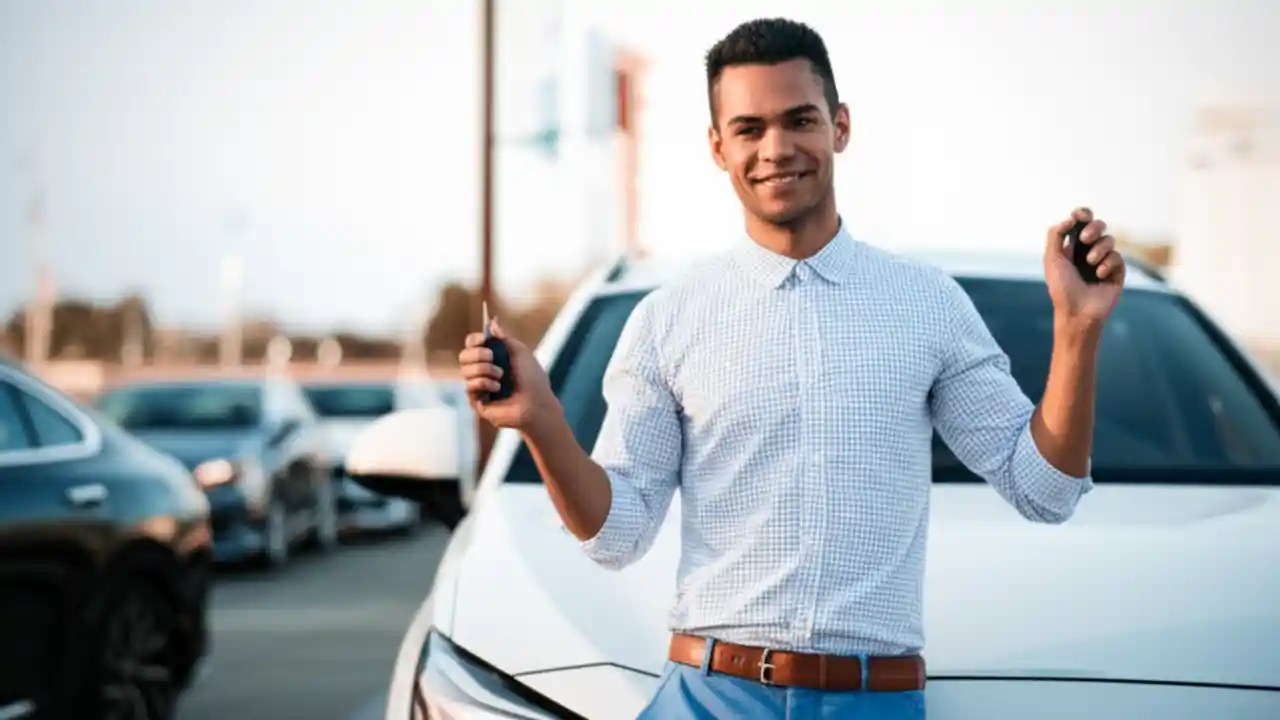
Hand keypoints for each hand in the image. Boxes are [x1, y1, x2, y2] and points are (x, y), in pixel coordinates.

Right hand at [458, 319, 556, 430]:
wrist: (536, 402)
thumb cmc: (532, 378)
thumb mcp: (520, 352)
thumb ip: (504, 338)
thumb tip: (492, 322)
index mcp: (492, 358)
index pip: (471, 344)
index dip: (474, 340)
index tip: (484, 339)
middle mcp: (482, 372)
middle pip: (463, 356)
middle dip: (477, 354)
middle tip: (492, 357)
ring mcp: (478, 387)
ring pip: (465, 371)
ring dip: (484, 369)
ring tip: (500, 376)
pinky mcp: (477, 401)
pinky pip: (469, 386)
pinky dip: (484, 383)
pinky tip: (497, 388)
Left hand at [1044, 206, 1125, 327]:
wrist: (1077, 312)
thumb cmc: (1061, 288)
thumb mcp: (1052, 260)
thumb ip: (1055, 236)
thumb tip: (1069, 219)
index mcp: (1072, 248)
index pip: (1081, 224)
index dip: (1083, 215)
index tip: (1081, 215)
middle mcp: (1088, 252)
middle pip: (1098, 226)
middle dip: (1094, 228)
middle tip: (1086, 238)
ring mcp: (1103, 262)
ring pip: (1109, 240)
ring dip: (1099, 249)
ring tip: (1090, 263)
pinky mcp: (1116, 273)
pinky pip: (1118, 257)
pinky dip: (1107, 264)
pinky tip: (1100, 275)